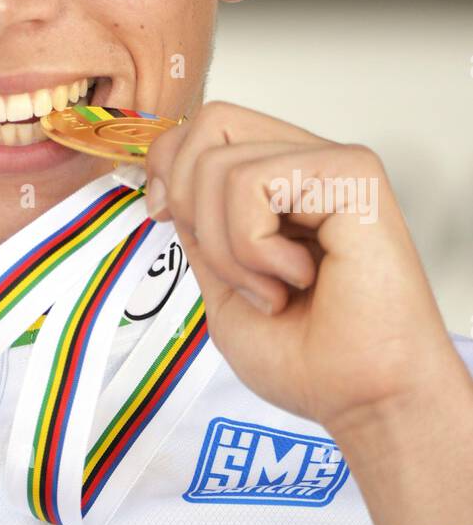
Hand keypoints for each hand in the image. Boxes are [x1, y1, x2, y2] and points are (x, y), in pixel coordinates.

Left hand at [143, 100, 459, 436]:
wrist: (364, 401)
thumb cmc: (311, 359)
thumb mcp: (222, 283)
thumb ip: (199, 226)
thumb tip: (166, 183)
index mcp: (282, 183)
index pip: (207, 125)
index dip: (167, 161)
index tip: (161, 212)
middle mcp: (308, 163)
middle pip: (210, 123)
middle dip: (190, 203)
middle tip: (233, 270)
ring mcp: (331, 163)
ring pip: (221, 161)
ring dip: (228, 246)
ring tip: (273, 288)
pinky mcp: (352, 172)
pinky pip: (255, 183)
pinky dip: (255, 246)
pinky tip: (300, 276)